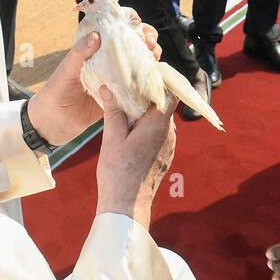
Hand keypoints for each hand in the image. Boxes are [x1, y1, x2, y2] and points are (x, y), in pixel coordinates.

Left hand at [27, 24, 160, 145]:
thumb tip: (96, 36)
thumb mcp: (66, 70)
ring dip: (151, 56)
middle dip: (146, 38)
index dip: (128, 22)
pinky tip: (155, 76)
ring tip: (154, 57)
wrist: (55, 121)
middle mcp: (109, 59)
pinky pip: (139, 85)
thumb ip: (79, 53)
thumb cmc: (56, 91)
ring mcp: (117, 76)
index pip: (115, 28)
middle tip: (150, 43)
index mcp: (95, 48)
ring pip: (140, 61)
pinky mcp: (122, 95)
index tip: (136, 23)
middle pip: (133, 42)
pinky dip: (149, 79)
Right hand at [94, 86, 176, 229]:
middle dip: (149, 95)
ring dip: (147, 112)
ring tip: (127, 106)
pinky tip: (131, 128)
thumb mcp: (111, 138)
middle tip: (130, 85)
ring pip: (161, 120)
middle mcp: (169, 134)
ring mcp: (169, 146)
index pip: (170, 93)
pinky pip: (159, 134)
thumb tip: (109, 87)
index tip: (146, 73)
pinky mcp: (164, 156)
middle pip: (165, 105)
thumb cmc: (118, 172)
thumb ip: (113, 111)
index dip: (161, 81)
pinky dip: (148, 127)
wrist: (127, 207)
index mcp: (158, 125)